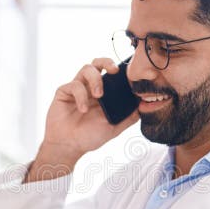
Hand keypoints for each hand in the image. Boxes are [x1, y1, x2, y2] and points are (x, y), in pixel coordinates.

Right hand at [27, 58, 138, 181]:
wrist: (68, 146)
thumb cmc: (89, 137)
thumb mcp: (114, 127)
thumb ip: (129, 116)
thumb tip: (145, 106)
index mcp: (103, 93)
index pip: (111, 74)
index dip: (119, 70)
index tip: (128, 75)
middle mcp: (90, 87)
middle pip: (98, 63)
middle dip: (107, 62)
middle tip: (114, 70)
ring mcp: (77, 88)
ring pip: (86, 69)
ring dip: (95, 80)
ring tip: (98, 95)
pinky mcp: (64, 92)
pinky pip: (73, 85)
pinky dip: (80, 96)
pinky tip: (83, 109)